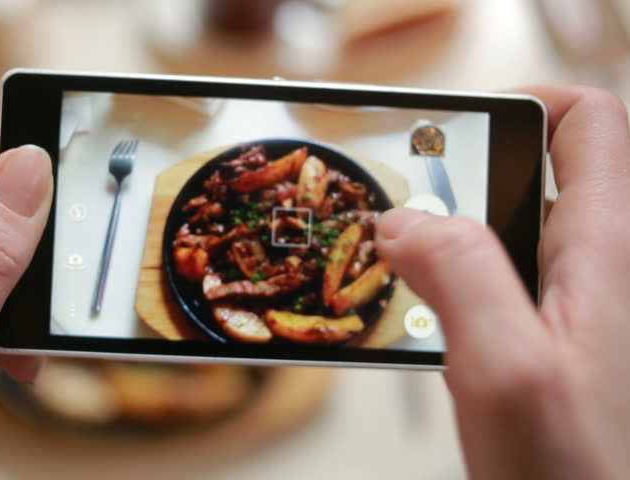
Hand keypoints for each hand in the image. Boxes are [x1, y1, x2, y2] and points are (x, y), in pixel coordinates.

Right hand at [377, 86, 629, 478]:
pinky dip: (459, 285)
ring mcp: (582, 307)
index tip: (458, 128)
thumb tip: (406, 221)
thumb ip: (459, 275)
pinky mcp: (559, 339)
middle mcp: (604, 270)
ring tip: (410, 274)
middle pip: (540, 173)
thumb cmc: (579, 473)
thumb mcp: (508, 372)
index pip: (590, 124)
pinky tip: (432, 322)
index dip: (528, 102)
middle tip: (413, 215)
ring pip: (514, 233)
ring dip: (455, 242)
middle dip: (466, 182)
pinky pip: (505, 283)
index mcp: (608, 253)